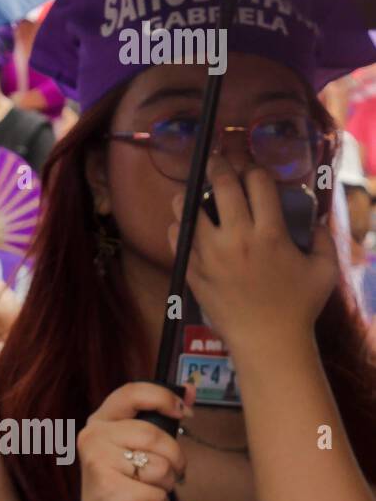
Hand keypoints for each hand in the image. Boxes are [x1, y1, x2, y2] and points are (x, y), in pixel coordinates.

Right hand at [68, 382, 190, 500]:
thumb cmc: (123, 484)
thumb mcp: (135, 447)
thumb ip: (159, 418)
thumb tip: (189, 389)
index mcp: (99, 422)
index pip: (131, 393)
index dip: (163, 397)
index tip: (183, 412)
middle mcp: (93, 438)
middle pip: (154, 436)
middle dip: (174, 459)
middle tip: (167, 473)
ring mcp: (98, 465)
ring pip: (160, 467)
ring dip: (165, 485)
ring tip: (147, 491)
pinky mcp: (111, 492)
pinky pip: (157, 494)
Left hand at [169, 156, 337, 351]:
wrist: (267, 341)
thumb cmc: (299, 306)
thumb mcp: (324, 270)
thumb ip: (321, 239)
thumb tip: (313, 218)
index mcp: (271, 233)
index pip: (258, 183)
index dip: (255, 170)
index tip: (251, 169)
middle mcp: (237, 238)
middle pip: (220, 185)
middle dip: (217, 165)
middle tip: (214, 159)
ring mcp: (210, 253)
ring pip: (187, 207)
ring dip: (188, 193)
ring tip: (191, 190)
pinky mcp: (192, 269)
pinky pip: (176, 236)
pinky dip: (178, 226)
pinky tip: (186, 224)